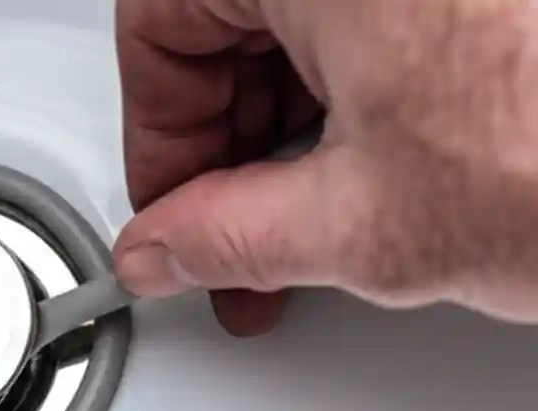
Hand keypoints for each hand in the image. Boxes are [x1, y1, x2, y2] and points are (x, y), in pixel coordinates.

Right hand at [113, 0, 537, 334]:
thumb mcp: (372, 222)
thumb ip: (228, 237)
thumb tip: (167, 246)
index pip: (158, 29)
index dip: (158, 141)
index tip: (172, 211)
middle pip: (232, 16)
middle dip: (231, 139)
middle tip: (234, 229)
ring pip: (310, 12)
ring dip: (302, 114)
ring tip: (327, 208)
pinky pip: (385, 7)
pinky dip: (374, 75)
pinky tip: (393, 150)